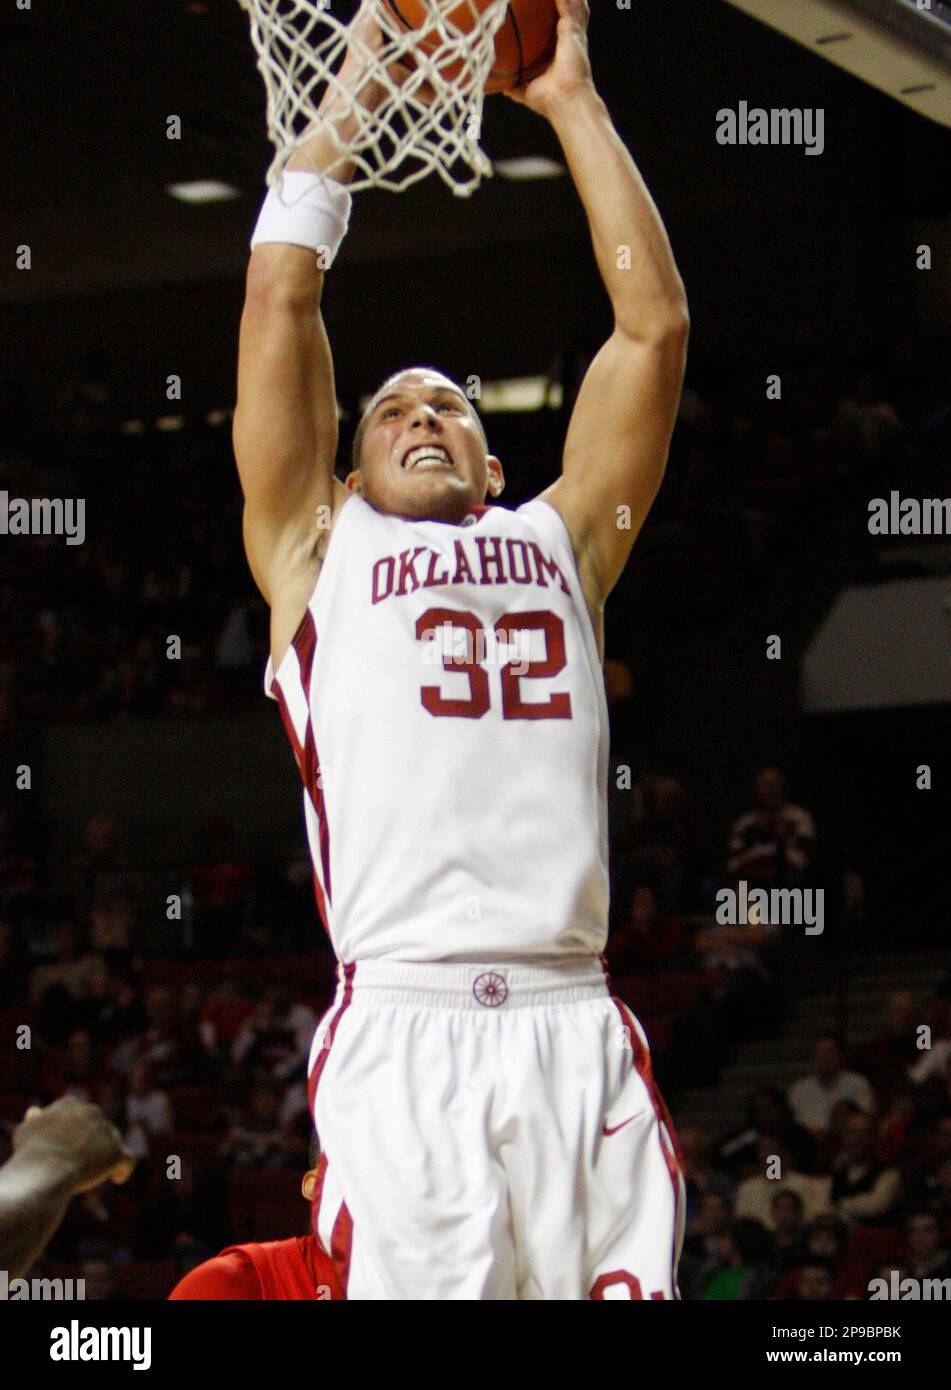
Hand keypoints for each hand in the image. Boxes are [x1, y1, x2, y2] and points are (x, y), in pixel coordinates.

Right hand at [13, 1097, 134, 1194]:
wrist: (44, 1170)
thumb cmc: (31, 1153)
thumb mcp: (26, 1132)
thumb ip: (34, 1121)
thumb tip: (35, 1111)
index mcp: (70, 1104)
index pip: (77, 1114)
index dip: (74, 1130)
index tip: (68, 1145)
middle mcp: (91, 1111)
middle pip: (97, 1127)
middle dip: (92, 1141)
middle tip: (80, 1162)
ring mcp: (106, 1130)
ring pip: (112, 1143)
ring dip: (106, 1156)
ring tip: (93, 1173)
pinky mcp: (116, 1151)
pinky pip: (127, 1160)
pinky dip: (123, 1169)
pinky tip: (118, 1178)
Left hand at [503, 0, 593, 119]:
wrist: (565, 102)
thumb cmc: (548, 101)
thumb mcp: (525, 91)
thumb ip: (514, 85)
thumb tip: (497, 85)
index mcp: (562, 49)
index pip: (560, 24)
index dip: (557, 11)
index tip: (545, 3)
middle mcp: (571, 38)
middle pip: (570, 8)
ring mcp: (574, 34)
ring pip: (573, 4)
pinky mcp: (573, 32)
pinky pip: (566, 6)